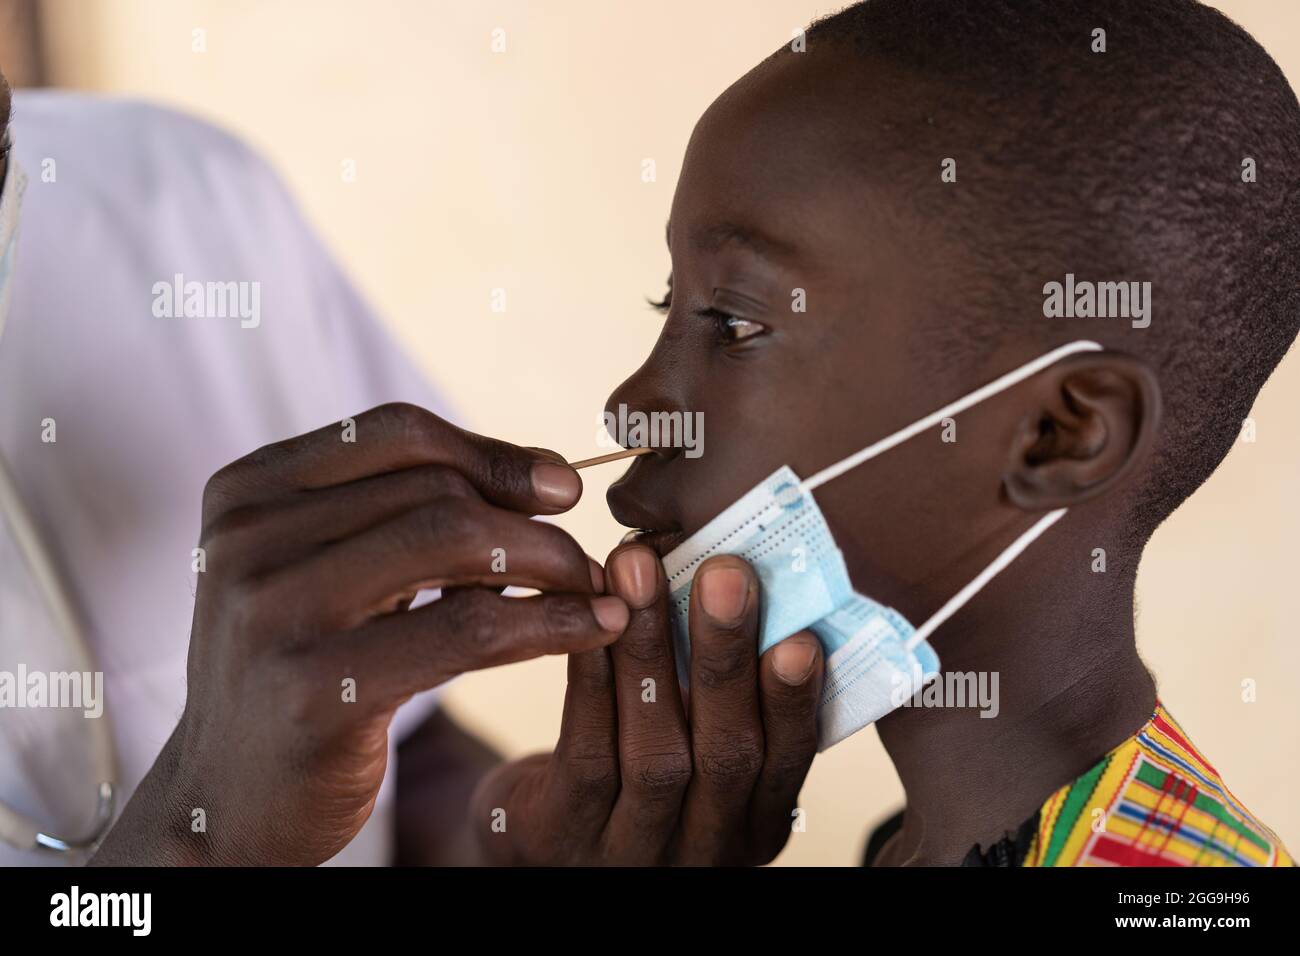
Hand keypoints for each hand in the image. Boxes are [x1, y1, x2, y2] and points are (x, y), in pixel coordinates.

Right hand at [90, 403, 628, 865]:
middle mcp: (248, 539)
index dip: (493, 454)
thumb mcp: (327, 574)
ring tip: (592, 591)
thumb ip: (405, 515)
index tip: (562, 488)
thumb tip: (546, 476)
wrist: (230, 802)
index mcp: (247, 493)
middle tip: (584, 560)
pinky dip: (547, 622)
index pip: (398, 433)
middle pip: (436, 490)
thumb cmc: (300, 673)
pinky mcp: (317, 688)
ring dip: (550, 563)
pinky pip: (468, 628)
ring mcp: (275, 612)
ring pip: (456, 543)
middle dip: (533, 521)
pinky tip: (590, 630)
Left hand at [471, 545, 823, 864]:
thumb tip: (740, 581)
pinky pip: (586, 752)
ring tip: (639, 570)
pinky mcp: (564, 836)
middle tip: (725, 574)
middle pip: (728, 754)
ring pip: (655, 753)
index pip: (788, 761)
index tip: (800, 636)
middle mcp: (704, 849)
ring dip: (650, 652)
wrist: (545, 851)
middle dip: (727, 657)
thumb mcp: (698, 752)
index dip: (795, 701)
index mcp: (754, 823)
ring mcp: (633, 851)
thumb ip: (726, 698)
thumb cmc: (634, 775)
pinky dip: (592, 681)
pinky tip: (590, 625)